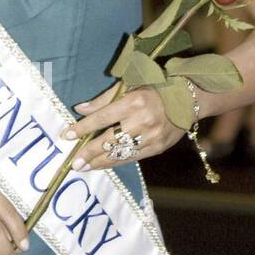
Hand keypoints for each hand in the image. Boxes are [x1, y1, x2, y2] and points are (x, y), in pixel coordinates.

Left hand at [63, 83, 185, 170]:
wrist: (188, 100)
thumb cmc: (154, 89)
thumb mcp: (129, 86)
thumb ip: (103, 99)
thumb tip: (80, 109)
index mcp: (134, 101)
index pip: (102, 117)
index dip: (82, 128)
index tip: (66, 135)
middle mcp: (142, 120)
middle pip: (110, 140)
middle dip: (89, 153)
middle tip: (75, 163)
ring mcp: (151, 136)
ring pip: (121, 153)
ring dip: (100, 162)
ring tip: (85, 167)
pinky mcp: (158, 147)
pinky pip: (132, 158)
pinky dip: (116, 162)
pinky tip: (103, 165)